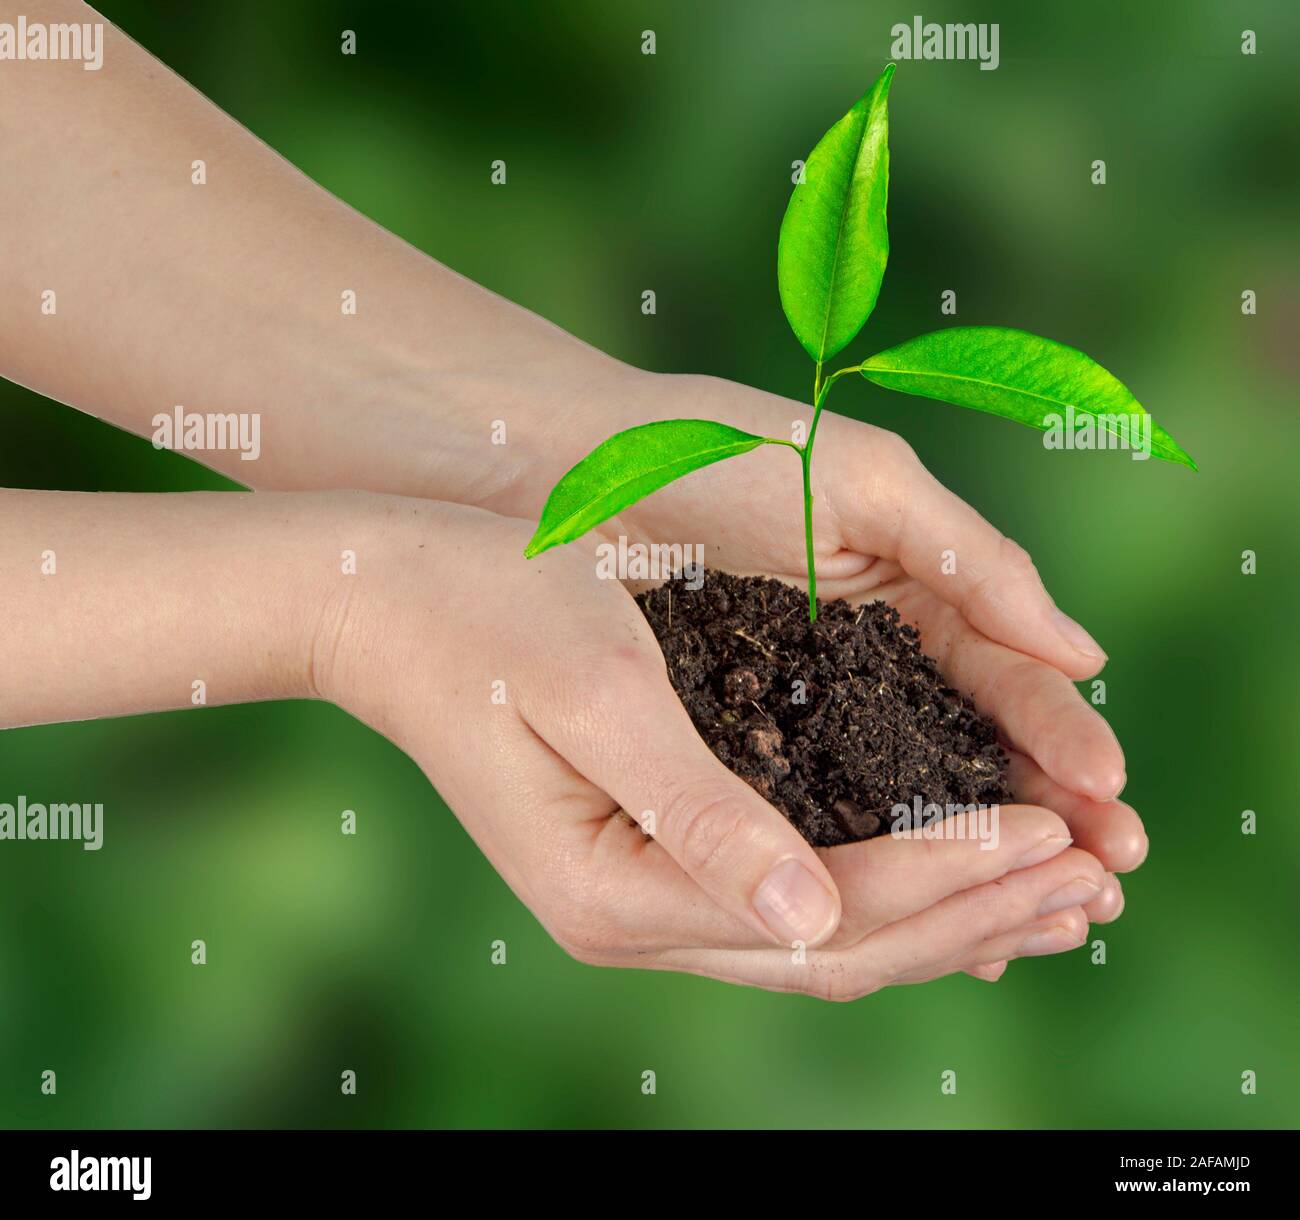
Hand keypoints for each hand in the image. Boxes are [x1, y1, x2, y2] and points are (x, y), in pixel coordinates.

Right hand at [316, 495, 1118, 997]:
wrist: (385, 600)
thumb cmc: (485, 615)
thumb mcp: (598, 694)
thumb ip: (701, 813)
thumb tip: (815, 912)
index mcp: (616, 890)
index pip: (823, 912)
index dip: (944, 875)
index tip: (1050, 828)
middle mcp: (633, 917)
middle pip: (838, 948)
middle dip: (970, 912)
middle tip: (1093, 873)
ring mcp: (641, 894)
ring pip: (825, 935)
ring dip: (944, 910)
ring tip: (1054, 888)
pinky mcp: (652, 852)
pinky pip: (794, 896)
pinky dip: (887, 881)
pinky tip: (949, 863)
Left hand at [568, 369, 1145, 910]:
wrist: (583, 466)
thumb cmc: (725, 451)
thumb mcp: (865, 485)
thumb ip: (974, 560)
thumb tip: (1085, 655)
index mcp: (917, 596)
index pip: (1009, 683)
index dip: (1062, 743)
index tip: (1110, 806)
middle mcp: (872, 665)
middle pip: (973, 757)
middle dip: (1041, 818)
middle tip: (1106, 885)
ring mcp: (808, 711)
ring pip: (903, 800)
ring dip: (970, 861)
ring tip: (1036, 923)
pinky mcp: (738, 747)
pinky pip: (814, 815)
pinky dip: (865, 862)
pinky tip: (910, 917)